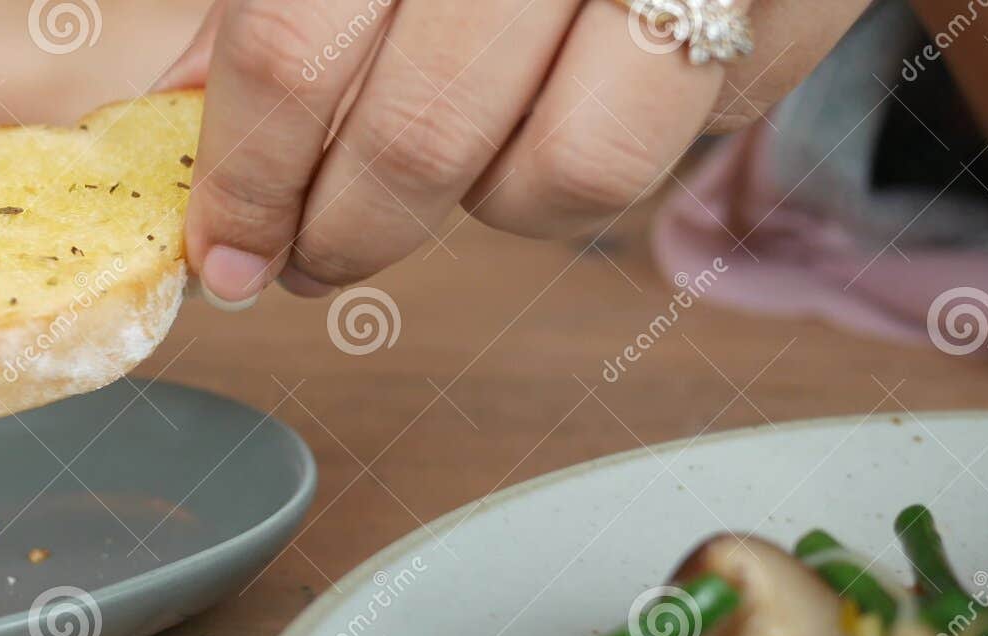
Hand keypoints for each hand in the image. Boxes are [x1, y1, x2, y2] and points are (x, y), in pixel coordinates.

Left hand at [156, 0, 870, 304]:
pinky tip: (574, 98)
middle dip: (346, 233)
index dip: (246, 177)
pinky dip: (606, 154)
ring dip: (487, 205)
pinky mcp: (789, 11)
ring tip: (460, 164)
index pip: (293, 50)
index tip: (225, 249)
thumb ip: (289, 0)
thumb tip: (197, 109)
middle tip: (313, 257)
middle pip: (418, 137)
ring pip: (558, 175)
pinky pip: (675, 147)